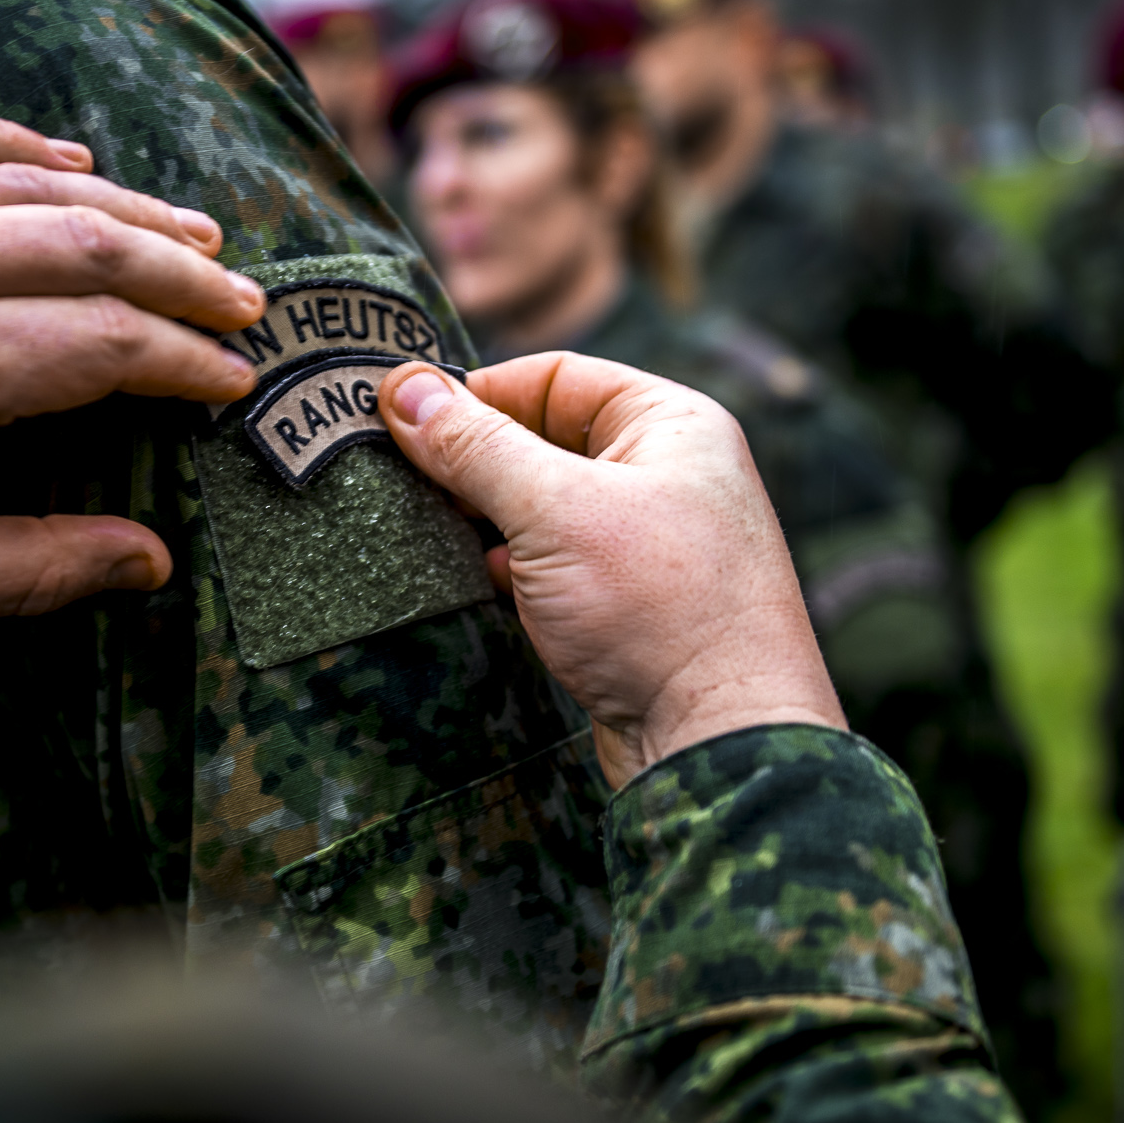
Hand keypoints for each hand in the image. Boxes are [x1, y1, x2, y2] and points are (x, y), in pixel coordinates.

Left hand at [0, 112, 264, 626]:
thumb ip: (30, 569)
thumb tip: (148, 563)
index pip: (106, 345)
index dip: (185, 362)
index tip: (232, 382)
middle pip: (88, 246)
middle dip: (183, 274)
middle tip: (244, 302)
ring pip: (24, 186)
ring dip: (122, 207)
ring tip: (191, 231)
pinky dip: (7, 142)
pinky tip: (63, 160)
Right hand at [379, 353, 842, 788]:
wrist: (720, 744)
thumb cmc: (663, 614)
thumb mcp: (555, 511)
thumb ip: (476, 447)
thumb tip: (406, 391)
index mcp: (672, 425)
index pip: (555, 378)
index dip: (478, 394)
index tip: (403, 417)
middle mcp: (669, 474)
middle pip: (545, 439)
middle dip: (474, 459)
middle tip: (403, 477)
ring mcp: (651, 543)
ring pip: (545, 506)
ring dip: (486, 516)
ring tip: (426, 528)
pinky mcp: (629, 606)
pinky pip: (554, 563)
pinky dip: (508, 566)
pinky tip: (471, 580)